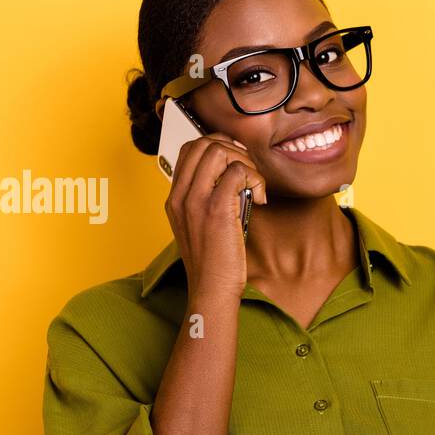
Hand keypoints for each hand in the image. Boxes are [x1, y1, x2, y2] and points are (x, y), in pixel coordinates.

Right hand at [164, 134, 268, 298]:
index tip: (237, 163)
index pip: (190, 149)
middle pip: (203, 143)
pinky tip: (259, 199)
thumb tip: (232, 178)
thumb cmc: (212, 264)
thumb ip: (207, 201)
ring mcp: (195, 201)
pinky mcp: (216, 209)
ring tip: (254, 186)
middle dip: (233, 149)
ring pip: (219, 151)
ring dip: (244, 163)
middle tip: (249, 172)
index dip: (218, 146)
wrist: (211, 291)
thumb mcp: (200, 227)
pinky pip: (237, 171)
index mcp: (175, 198)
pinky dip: (255, 179)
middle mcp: (180, 195)